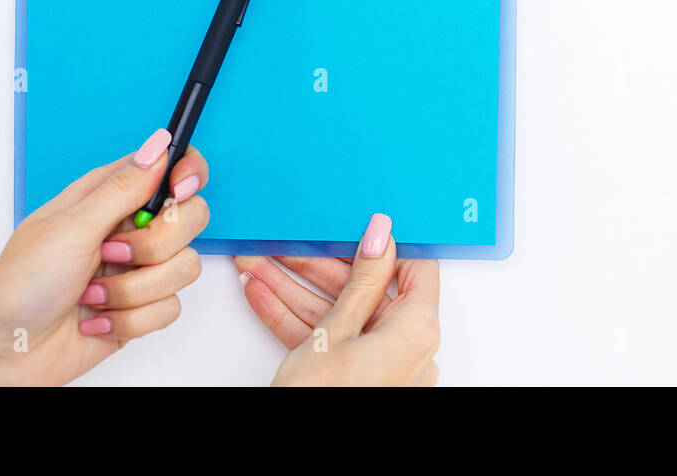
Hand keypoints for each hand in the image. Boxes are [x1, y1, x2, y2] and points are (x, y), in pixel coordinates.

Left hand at [0, 129, 209, 385]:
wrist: (3, 352)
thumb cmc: (20, 284)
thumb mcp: (72, 226)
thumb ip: (124, 188)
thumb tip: (160, 146)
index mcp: (109, 196)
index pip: (171, 166)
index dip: (187, 174)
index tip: (180, 191)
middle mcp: (128, 229)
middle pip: (190, 218)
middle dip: (155, 246)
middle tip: (113, 253)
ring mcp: (136, 269)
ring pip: (184, 268)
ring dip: (133, 290)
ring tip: (93, 293)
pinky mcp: (141, 308)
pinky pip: (170, 308)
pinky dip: (130, 320)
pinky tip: (97, 318)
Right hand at [235, 213, 440, 385]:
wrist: (292, 463)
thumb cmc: (323, 400)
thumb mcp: (337, 327)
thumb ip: (362, 277)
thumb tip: (381, 234)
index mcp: (417, 330)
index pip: (414, 267)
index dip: (382, 244)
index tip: (353, 225)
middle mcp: (408, 350)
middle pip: (368, 289)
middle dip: (317, 267)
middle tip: (286, 245)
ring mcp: (381, 367)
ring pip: (341, 314)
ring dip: (296, 290)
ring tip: (258, 265)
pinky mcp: (355, 379)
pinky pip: (330, 339)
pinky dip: (297, 321)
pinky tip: (262, 295)